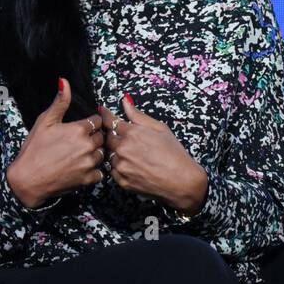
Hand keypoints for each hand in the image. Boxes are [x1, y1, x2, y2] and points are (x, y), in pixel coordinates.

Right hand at [5, 78, 105, 207]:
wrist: (28, 179)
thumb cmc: (34, 149)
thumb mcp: (45, 122)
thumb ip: (60, 102)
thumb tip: (65, 81)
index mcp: (79, 129)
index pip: (98, 121)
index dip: (91, 123)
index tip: (84, 127)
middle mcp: (87, 145)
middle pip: (102, 137)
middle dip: (94, 137)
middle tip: (80, 142)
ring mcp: (89, 163)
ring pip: (102, 153)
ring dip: (95, 153)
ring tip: (80, 154)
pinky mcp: (88, 179)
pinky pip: (100, 172)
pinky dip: (94, 170)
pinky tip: (82, 167)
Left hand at [96, 94, 207, 213]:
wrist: (181, 182)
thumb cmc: (174, 154)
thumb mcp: (160, 129)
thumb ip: (138, 115)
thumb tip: (125, 101)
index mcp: (132, 134)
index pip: (110, 121)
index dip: (105, 115)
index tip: (102, 111)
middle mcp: (123, 149)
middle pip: (108, 138)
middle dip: (113, 135)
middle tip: (126, 137)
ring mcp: (121, 167)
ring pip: (110, 155)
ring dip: (117, 152)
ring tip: (134, 155)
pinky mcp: (122, 181)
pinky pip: (113, 170)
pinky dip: (120, 167)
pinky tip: (134, 166)